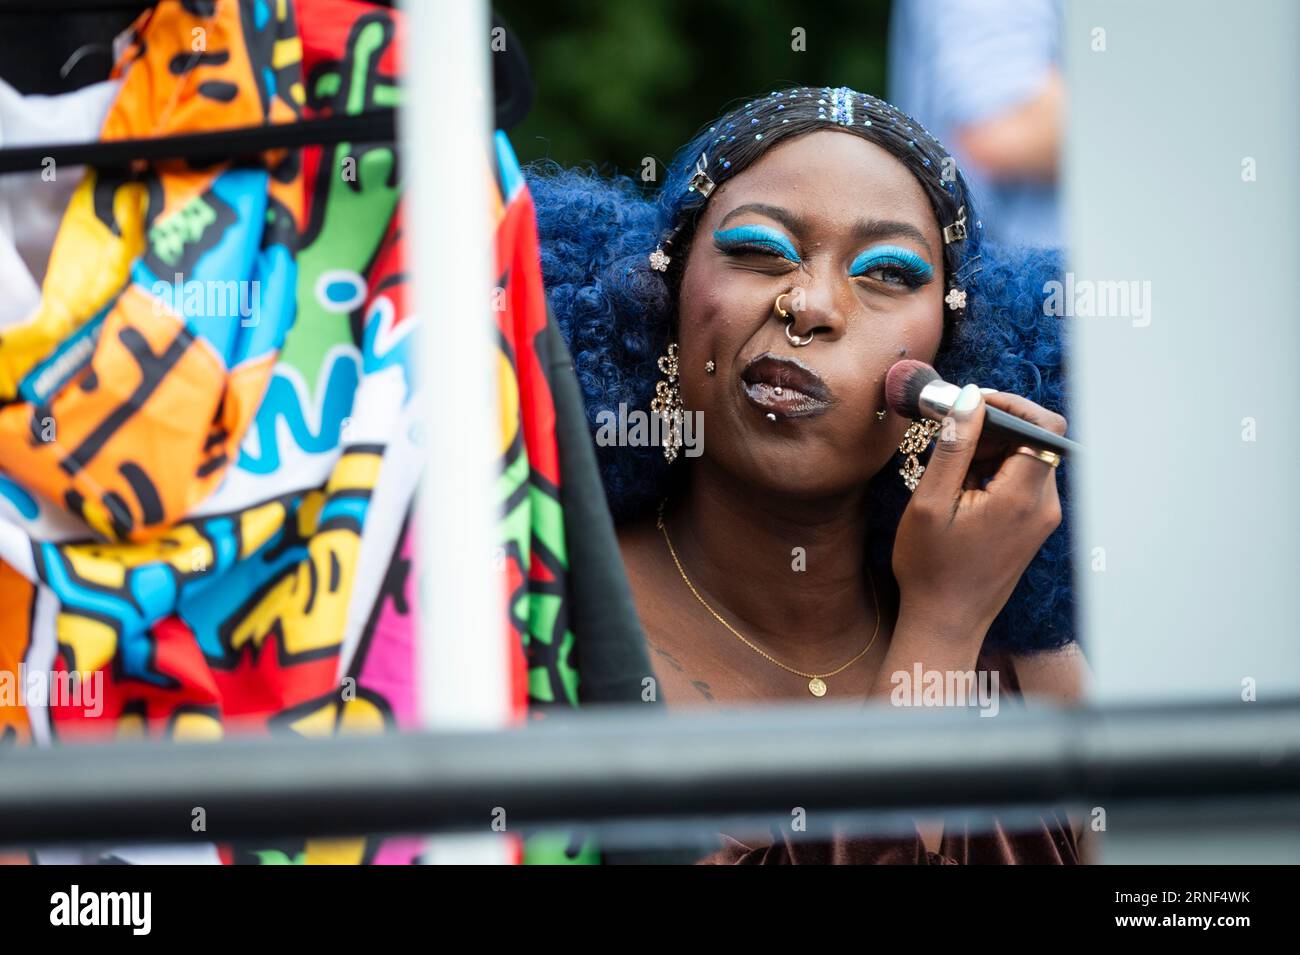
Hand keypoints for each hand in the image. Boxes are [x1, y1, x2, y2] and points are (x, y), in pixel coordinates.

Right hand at [891, 385, 1066, 642]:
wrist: (946, 621)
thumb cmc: (931, 568)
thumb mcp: (930, 503)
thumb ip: (954, 448)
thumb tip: (969, 399)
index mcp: (1023, 497)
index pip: (1045, 426)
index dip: (1012, 404)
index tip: (973, 404)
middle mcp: (1045, 505)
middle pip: (1036, 439)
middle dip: (993, 428)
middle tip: (950, 437)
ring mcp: (1043, 517)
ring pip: (1027, 457)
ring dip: (991, 451)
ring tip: (951, 473)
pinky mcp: (1034, 525)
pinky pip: (1022, 480)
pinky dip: (995, 471)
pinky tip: (962, 492)